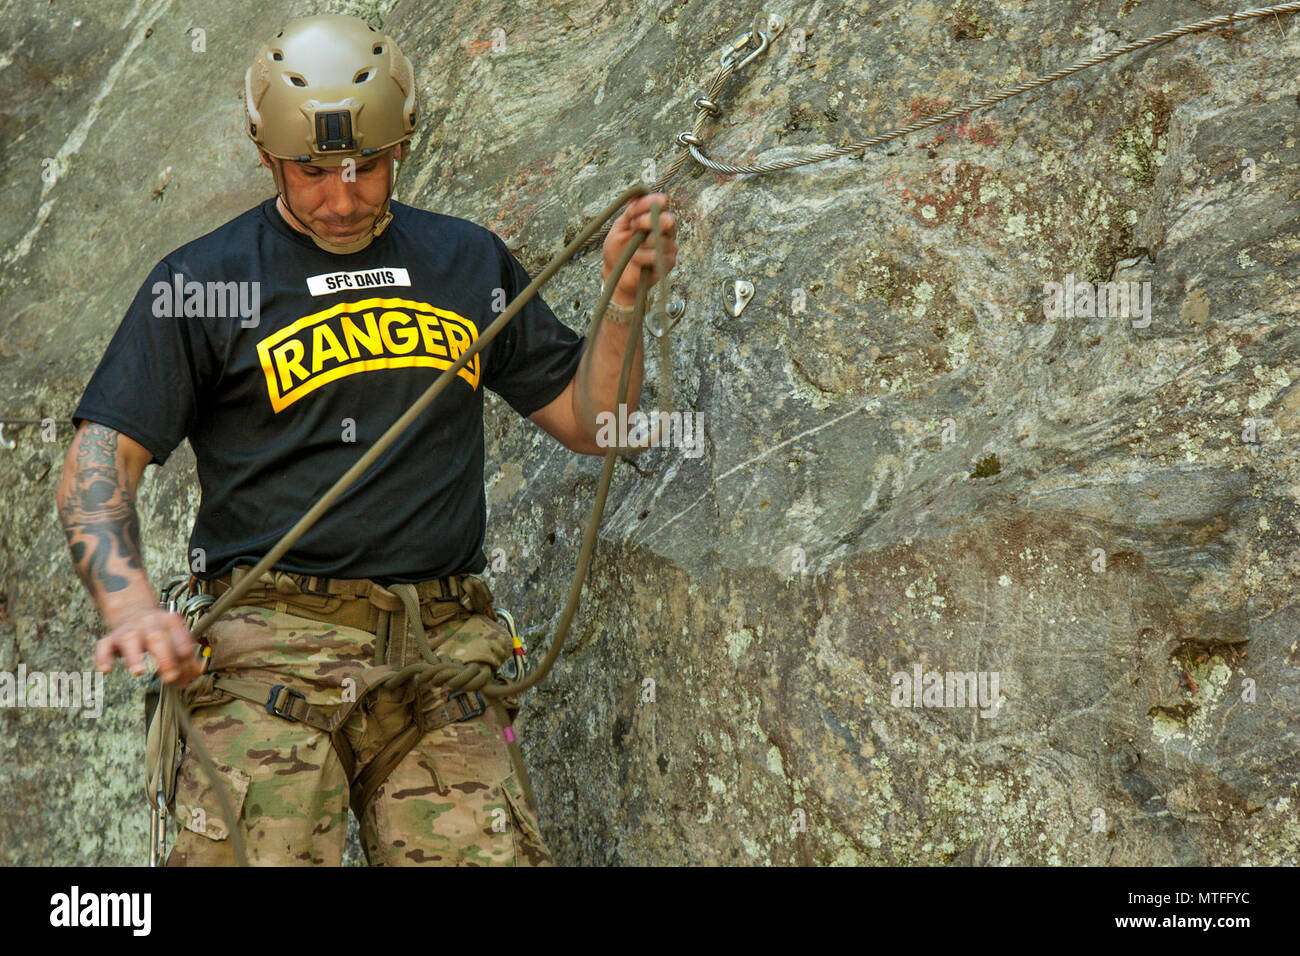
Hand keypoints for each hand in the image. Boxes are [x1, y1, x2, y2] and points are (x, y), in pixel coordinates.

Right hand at [94, 606, 203, 684]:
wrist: (132, 609)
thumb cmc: (158, 629)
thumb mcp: (176, 636)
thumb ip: (186, 656)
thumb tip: (195, 674)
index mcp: (171, 623)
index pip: (182, 642)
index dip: (187, 662)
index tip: (188, 677)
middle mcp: (150, 624)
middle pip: (158, 638)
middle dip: (166, 658)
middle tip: (170, 677)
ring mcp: (129, 630)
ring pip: (130, 640)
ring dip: (135, 656)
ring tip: (138, 672)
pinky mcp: (110, 638)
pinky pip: (103, 646)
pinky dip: (103, 658)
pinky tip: (105, 670)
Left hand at [601, 192, 677, 307]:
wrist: (616, 275)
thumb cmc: (617, 251)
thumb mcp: (620, 227)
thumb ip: (630, 212)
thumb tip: (636, 196)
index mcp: (653, 218)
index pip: (660, 203)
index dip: (649, 203)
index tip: (632, 211)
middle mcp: (664, 231)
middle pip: (668, 219)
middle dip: (649, 220)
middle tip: (634, 226)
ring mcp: (668, 247)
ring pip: (662, 239)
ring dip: (643, 244)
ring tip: (633, 251)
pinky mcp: (668, 263)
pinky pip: (658, 256)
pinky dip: (644, 257)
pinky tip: (637, 260)